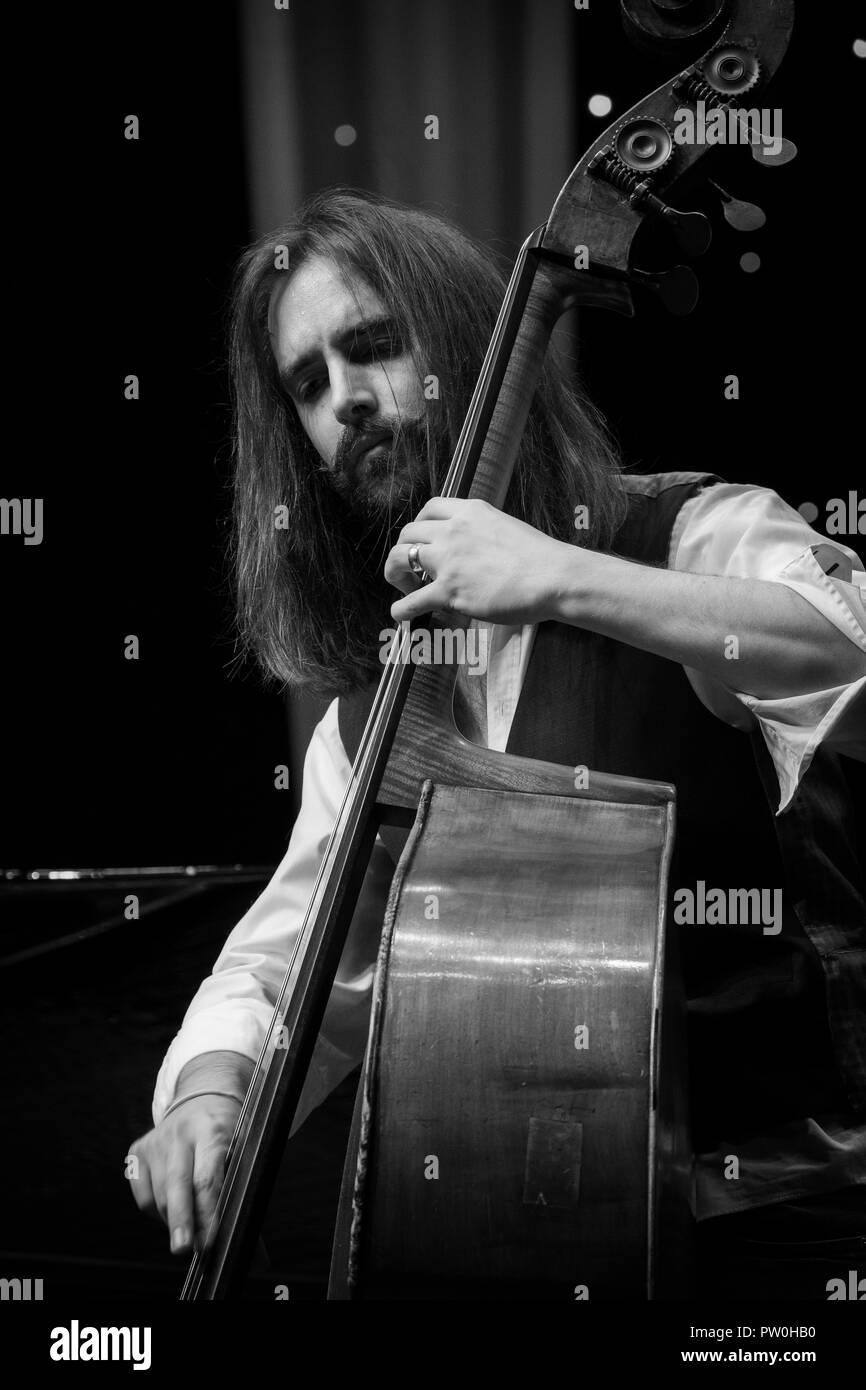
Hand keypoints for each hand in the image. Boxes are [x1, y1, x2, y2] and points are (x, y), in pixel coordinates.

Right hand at [127, 1094, 240, 1256]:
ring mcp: (156, 1141)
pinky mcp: (138, 1151)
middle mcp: (180, 1133)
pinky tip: (173, 1206)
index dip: (207, 1213)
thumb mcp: (245, 1150)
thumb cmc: (229, 1132)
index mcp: (212, 1130)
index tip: (209, 1241)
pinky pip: (144, 1197)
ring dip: (175, 1221)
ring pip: (159, 1196)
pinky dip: (158, 1211)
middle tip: (184, 1248)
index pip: (207, 1178)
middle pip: (178, 1186)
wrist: (202, 1097)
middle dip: (181, 1221)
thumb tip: (257, 1252)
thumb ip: (245, 1195)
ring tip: (190, 1229)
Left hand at [384, 497, 570, 624]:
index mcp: (470, 512)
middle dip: (404, 549)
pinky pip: (412, 601)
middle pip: (408, 532)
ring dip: (396, 573)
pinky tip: (400, 615)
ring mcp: (448, 561)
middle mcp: (453, 531)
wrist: (552, 577)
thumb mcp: (506, 527)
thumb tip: (473, 549)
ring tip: (407, 587)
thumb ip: (482, 532)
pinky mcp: (449, 591)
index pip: (429, 508)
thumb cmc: (539, 558)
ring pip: (399, 558)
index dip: (420, 525)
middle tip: (414, 569)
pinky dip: (401, 609)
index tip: (422, 539)